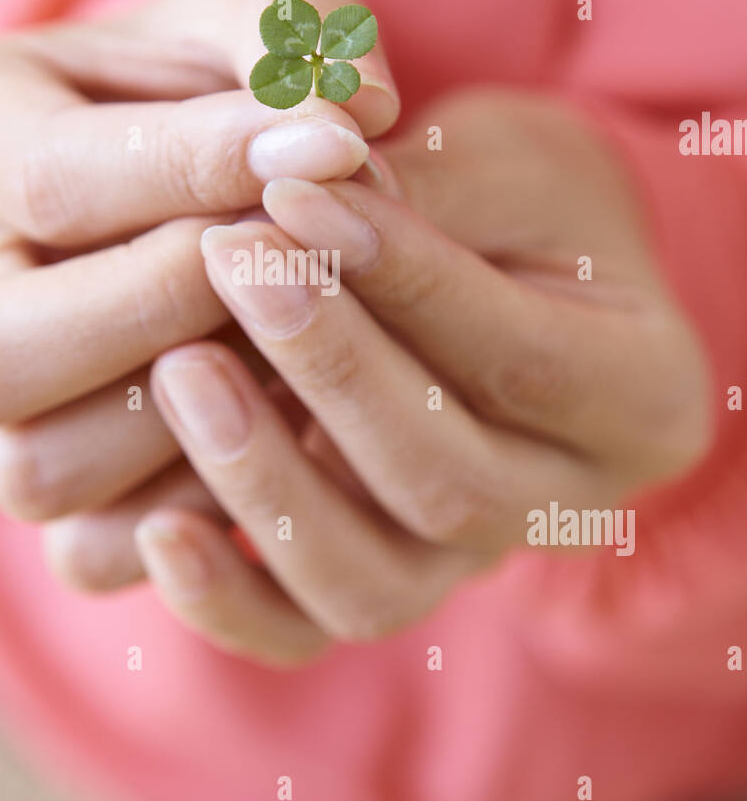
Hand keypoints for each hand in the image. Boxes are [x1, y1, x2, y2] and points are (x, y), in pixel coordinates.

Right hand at [0, 0, 398, 587]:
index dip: (201, 172)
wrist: (226, 170)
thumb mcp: (260, 5)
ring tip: (299, 350)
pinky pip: (93, 552)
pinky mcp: (59, 490)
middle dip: (161, 313)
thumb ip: (296, 31)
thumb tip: (355, 119)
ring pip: (33, 471)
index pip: (51, 180)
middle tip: (289, 266)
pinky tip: (286, 426)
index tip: (340, 148)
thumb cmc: (239, 77)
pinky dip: (197, 509)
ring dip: (189, 421)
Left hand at [130, 90, 711, 664]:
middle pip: (446, 483)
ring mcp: (468, 564)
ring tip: (179, 369)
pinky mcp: (379, 580)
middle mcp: (565, 504)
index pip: (519, 357)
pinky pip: (303, 632)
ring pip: (371, 582)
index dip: (401, 279)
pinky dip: (227, 599)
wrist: (516, 265)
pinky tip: (158, 532)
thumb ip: (415, 200)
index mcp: (641, 395)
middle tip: (228, 258)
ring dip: (264, 480)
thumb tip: (292, 207)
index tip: (293, 195)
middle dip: (326, 369)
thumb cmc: (516, 199)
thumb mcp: (500, 168)